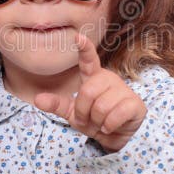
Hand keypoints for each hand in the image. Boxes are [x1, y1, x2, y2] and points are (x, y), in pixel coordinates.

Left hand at [34, 33, 146, 151]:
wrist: (115, 136)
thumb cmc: (93, 119)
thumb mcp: (72, 113)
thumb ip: (57, 105)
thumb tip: (38, 99)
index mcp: (93, 77)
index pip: (88, 60)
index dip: (84, 48)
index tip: (78, 37)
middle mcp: (109, 79)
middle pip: (88, 91)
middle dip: (83, 112)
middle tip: (88, 119)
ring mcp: (124, 90)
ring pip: (101, 106)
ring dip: (96, 122)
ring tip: (101, 123)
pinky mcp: (135, 104)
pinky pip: (115, 115)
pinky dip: (109, 126)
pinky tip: (111, 126)